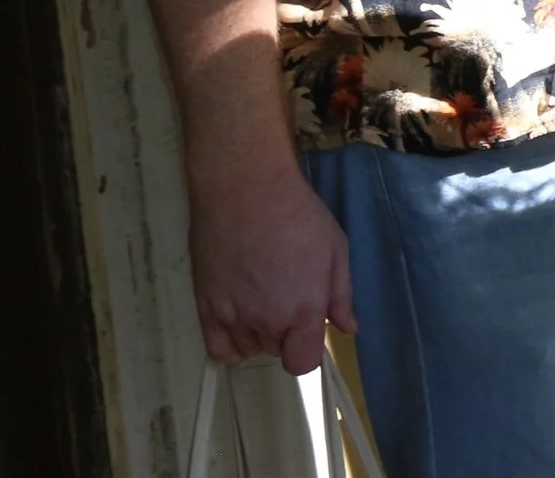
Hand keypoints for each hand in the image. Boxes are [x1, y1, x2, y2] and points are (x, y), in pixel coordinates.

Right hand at [188, 160, 355, 374]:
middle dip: (286, 332)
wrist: (246, 192)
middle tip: (287, 295)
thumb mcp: (335, 250)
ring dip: (259, 333)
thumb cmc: (299, 216)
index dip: (307, 350)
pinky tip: (238, 324)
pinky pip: (218, 349)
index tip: (308, 328)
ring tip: (262, 298)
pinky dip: (230, 344)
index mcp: (304, 310)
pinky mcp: (206, 307)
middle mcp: (267, 321)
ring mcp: (233, 317)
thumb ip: (341, 296)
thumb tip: (349, 329)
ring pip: (249, 348)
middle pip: (277, 351)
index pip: (303, 363)